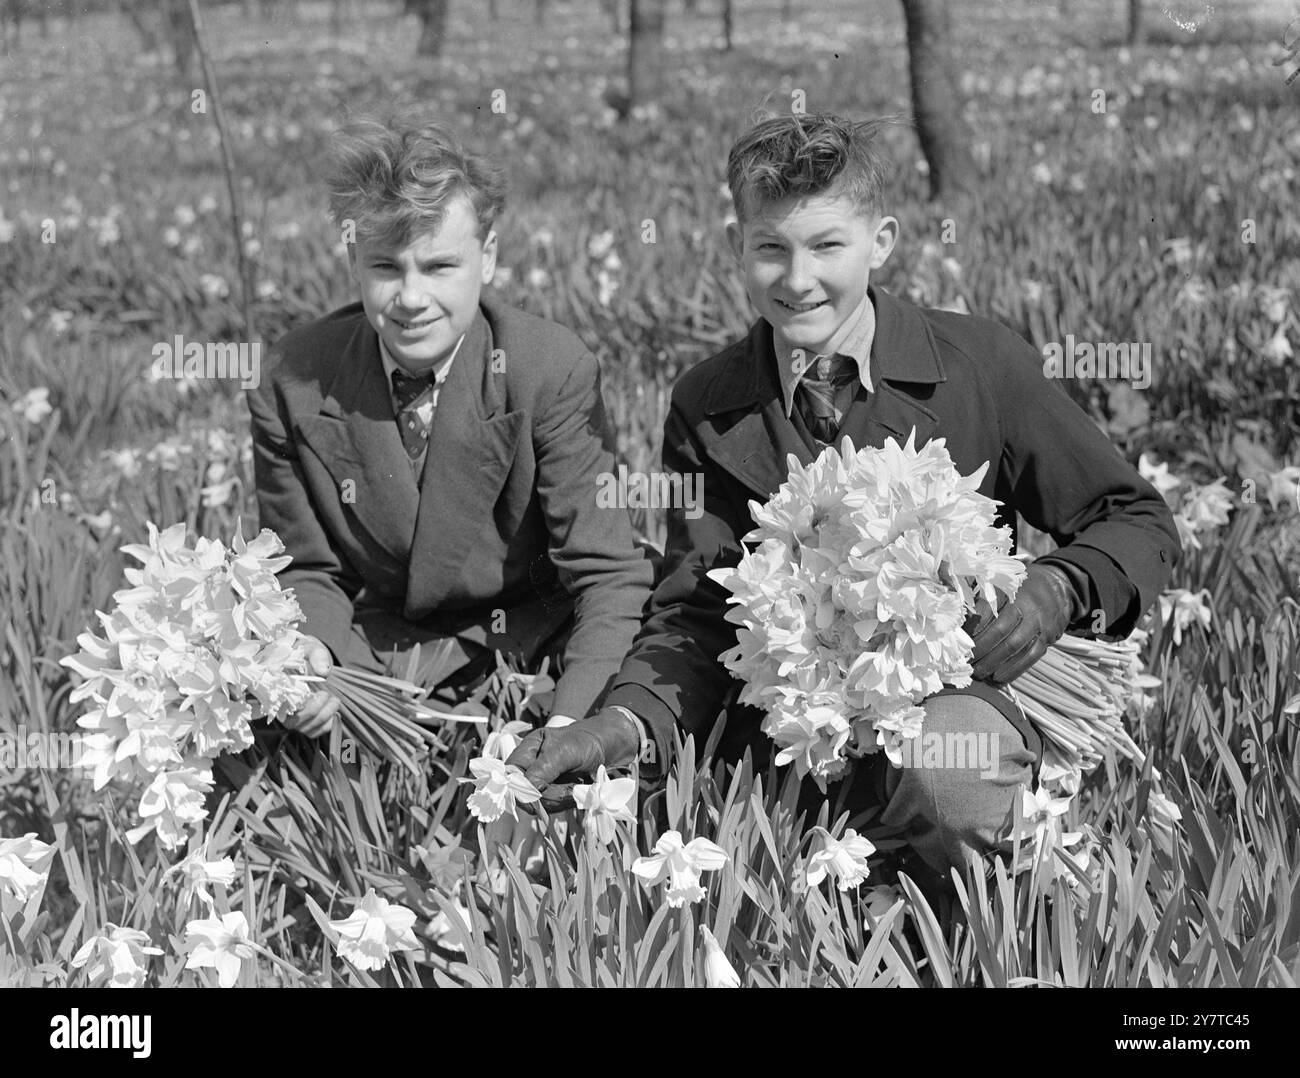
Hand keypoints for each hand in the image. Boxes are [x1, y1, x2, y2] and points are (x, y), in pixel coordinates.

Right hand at [282, 636, 340, 737]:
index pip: (281, 706)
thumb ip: (317, 655)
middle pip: (292, 723)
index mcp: (276, 686)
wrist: (304, 657)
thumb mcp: (310, 647)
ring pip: (303, 728)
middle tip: (328, 695)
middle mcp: (279, 704)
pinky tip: (333, 712)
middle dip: (315, 712)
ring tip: (334, 700)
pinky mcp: (302, 720)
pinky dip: (325, 726)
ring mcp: (290, 714)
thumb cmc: (303, 651)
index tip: (317, 694)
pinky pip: (311, 732)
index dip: (300, 706)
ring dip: (323, 718)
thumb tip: (324, 672)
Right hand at [505, 709, 641, 810]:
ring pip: (540, 803)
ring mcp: (545, 782)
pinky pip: (555, 806)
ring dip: (560, 799)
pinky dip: (568, 802)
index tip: (533, 796)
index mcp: (529, 749)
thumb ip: (544, 769)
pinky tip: (580, 792)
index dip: (516, 787)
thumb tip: (526, 792)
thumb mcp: (564, 751)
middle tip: (568, 790)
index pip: (510, 773)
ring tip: (579, 788)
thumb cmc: (587, 741)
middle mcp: (533, 767)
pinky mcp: (558, 794)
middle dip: (546, 795)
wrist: (613, 747)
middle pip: (525, 793)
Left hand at [968, 562, 1077, 685]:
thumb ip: (982, 599)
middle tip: (965, 662)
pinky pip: (1031, 656)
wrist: (1058, 586)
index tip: (960, 639)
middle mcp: (1025, 606)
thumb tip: (959, 622)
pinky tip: (999, 678)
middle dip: (980, 649)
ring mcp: (1038, 623)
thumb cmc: (1021, 588)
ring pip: (1014, 646)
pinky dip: (1014, 669)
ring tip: (979, 673)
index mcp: (1009, 590)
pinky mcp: (1048, 637)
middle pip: (1000, 631)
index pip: (987, 609)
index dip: (973, 626)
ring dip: (994, 663)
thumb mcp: (1003, 584)